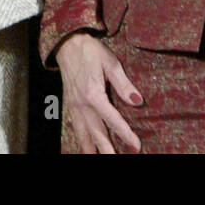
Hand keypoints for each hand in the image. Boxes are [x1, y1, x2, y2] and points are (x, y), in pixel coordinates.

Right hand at [55, 32, 142, 153]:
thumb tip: (137, 101)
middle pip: (96, 133)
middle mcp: (82, 104)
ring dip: (91, 150)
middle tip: (118, 160)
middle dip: (107, 150)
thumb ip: (123, 84)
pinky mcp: (70, 105)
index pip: (112, 119)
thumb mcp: (111, 62)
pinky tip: (86, 148)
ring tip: (97, 160)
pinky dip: (81, 141)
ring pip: (82, 135)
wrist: (67, 44)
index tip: (136, 146)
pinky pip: (75, 128)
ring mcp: (74, 106)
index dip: (125, 134)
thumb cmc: (90, 51)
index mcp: (93, 93)